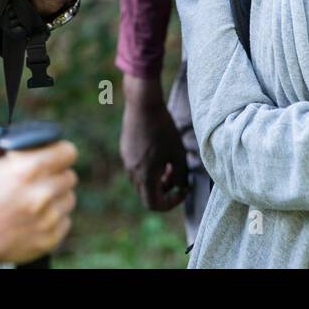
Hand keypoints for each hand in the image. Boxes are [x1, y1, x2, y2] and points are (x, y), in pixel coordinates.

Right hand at [0, 140, 77, 267]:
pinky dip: (54, 220)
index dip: (60, 153)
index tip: (54, 158)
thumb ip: (18, 149)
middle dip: (56, 177)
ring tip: (35, 203)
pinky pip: (65, 221)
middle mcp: (42, 191)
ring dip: (56, 199)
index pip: (68, 151)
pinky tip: (34, 220)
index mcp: (28, 167)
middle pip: (70, 176)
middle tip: (40, 183)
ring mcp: (49, 217)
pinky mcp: (52, 237)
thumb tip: (38, 140)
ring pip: (69, 199)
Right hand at [120, 75, 188, 210]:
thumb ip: (181, 175)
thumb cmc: (163, 129)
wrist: (143, 104)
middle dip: (165, 190)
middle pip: (148, 194)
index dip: (172, 203)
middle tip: (178, 176)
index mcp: (144, 176)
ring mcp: (126, 161)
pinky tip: (160, 152)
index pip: (154, 204)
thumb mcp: (178, 153)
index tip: (183, 190)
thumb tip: (182, 186)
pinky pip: (137, 168)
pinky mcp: (125, 150)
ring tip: (170, 162)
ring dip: (157, 178)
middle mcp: (132, 172)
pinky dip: (150, 168)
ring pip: (142, 181)